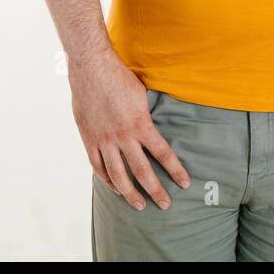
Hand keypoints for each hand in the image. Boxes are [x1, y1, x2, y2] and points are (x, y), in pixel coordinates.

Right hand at [68, 49, 189, 210]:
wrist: (91, 67)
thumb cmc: (120, 77)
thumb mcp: (142, 95)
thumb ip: (148, 115)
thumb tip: (157, 127)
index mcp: (141, 124)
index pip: (163, 153)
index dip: (175, 170)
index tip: (184, 183)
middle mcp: (123, 135)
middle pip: (142, 171)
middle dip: (155, 190)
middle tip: (165, 204)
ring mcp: (104, 139)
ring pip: (118, 175)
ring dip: (130, 193)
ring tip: (140, 205)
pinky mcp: (89, 139)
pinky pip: (99, 167)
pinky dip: (108, 180)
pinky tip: (116, 189)